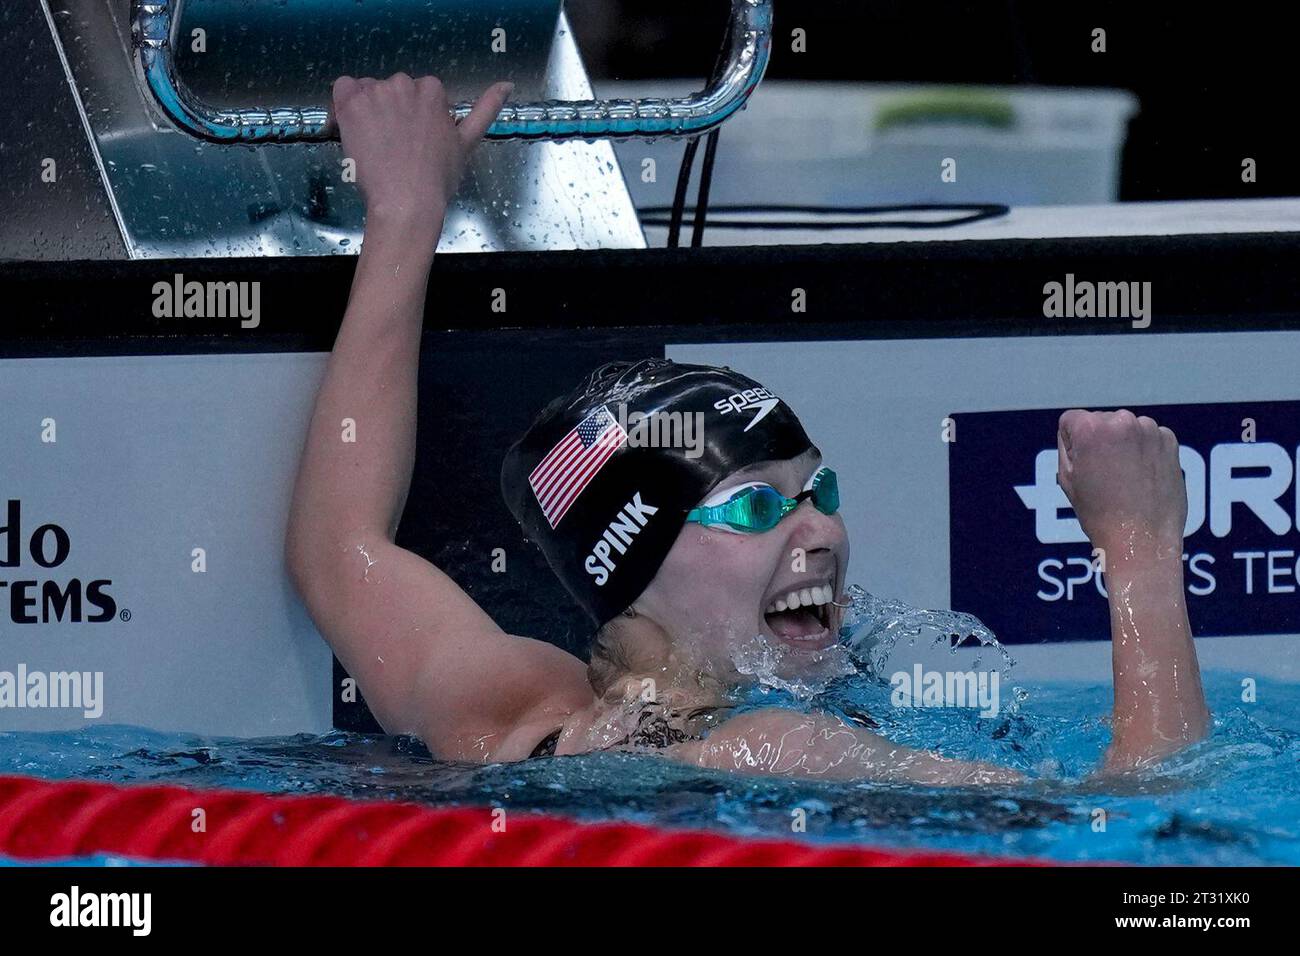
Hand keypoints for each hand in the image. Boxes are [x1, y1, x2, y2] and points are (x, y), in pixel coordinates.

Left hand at [328, 73, 512, 232]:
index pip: (417, 92)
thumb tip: (507, 84)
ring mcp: (376, 93)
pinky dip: (344, 104)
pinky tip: (355, 129)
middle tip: (394, 147)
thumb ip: (486, 109)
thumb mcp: (467, 142)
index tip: (413, 141)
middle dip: (391, 112)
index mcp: (432, 90)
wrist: (407, 201)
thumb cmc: (438, 178)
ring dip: (369, 111)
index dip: (413, 118)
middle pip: (392, 90)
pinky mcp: (352, 104)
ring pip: (367, 91)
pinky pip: (342, 88)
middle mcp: (404, 84)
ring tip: (376, 146)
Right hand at [1056, 409, 1187, 562]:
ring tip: (1125, 478)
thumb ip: (1069, 445)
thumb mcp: (1066, 478)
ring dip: (1124, 445)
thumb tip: (1081, 431)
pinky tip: (1141, 476)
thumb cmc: (1099, 513)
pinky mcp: (1169, 442)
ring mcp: (1149, 430)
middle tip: (1104, 475)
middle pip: (1101, 421)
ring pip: (1126, 428)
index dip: (1071, 444)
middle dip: (1100, 442)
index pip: (1071, 420)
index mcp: (1091, 428)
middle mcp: (1121, 421)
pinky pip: (1148, 437)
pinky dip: (1144, 451)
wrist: (1141, 538)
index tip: (1083, 466)